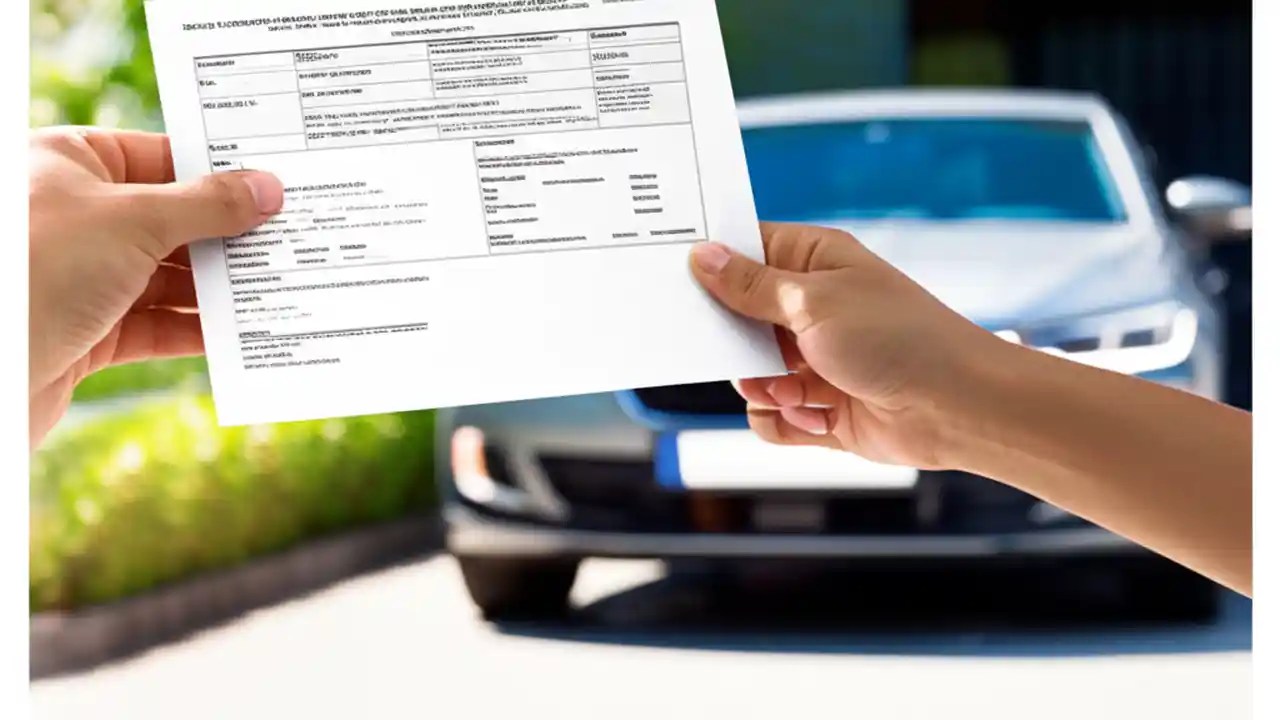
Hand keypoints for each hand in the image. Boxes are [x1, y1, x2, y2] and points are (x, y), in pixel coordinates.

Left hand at [28, 127, 283, 447]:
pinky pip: (158, 326)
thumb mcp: (132, 221)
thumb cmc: (32, 269)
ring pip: (169, 277)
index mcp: (69, 164)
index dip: (219, 172)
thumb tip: (266, 189)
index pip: (161, 157)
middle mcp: (74, 216)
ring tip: (278, 286)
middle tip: (291, 238)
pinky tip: (241, 331)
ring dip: (220, 286)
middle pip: (173, 219)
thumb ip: (206, 205)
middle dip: (229, 235)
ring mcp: (82, 277)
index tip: (276, 185)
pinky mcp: (89, 333)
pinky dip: (198, 329)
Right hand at [690, 223, 1006, 468]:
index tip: (681, 278)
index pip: (747, 251)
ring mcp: (815, 360)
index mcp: (814, 263)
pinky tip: (814, 417)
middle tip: (746, 351)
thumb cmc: (898, 338)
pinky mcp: (820, 408)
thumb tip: (702, 256)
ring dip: (764, 388)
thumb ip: (749, 285)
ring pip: (750, 374)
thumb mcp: (812, 300)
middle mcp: (812, 309)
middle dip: (736, 342)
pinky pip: (771, 418)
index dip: (713, 264)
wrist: (957, 408)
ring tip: (797, 391)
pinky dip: (783, 422)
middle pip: (739, 318)